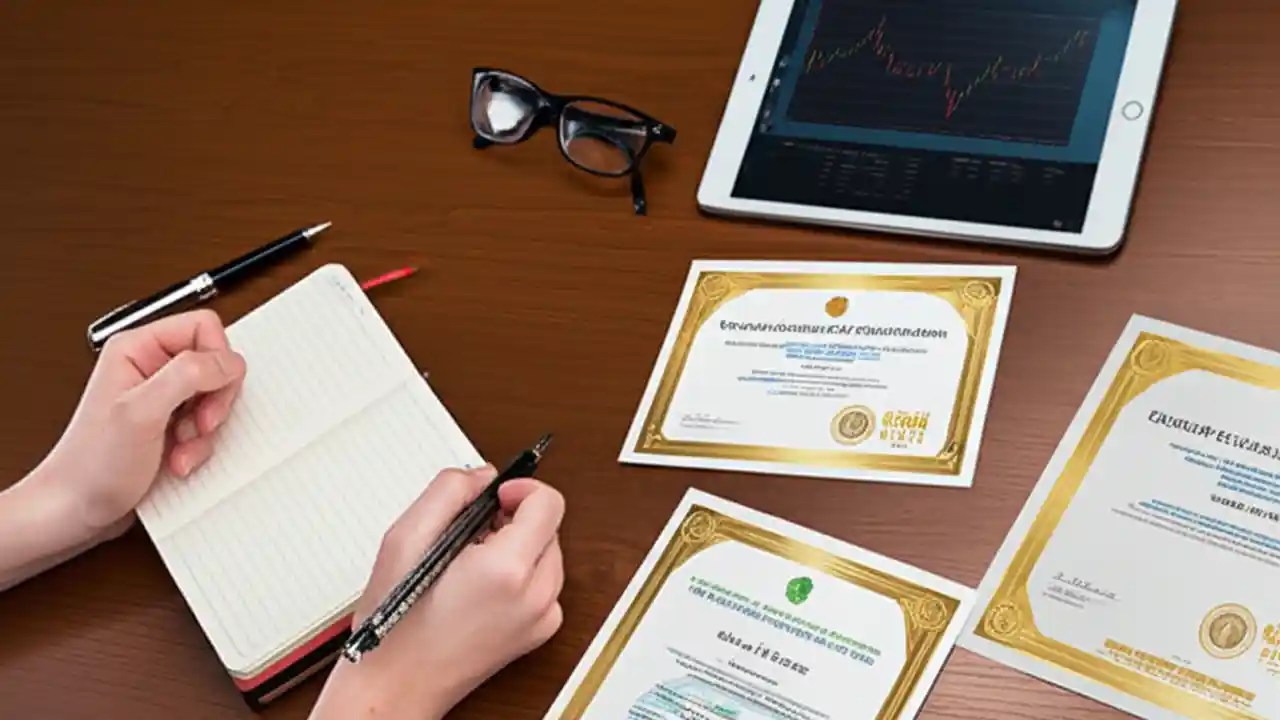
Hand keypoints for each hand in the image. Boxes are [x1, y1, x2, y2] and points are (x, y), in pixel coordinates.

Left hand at [38, 310, 245, 540]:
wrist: (77, 509)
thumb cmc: (91, 464)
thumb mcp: (141, 412)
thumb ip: (187, 376)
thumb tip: (228, 360)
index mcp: (138, 348)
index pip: (203, 327)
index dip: (218, 359)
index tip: (209, 392)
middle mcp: (150, 367)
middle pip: (215, 364)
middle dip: (214, 400)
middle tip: (198, 423)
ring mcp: (162, 397)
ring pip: (215, 397)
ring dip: (206, 430)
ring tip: (180, 446)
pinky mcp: (170, 423)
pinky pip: (208, 425)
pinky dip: (200, 446)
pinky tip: (177, 459)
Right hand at [313, 468, 564, 719]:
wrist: (397, 684)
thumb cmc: (397, 624)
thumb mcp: (406, 538)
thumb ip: (449, 490)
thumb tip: (482, 477)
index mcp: (507, 570)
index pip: (548, 503)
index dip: (522, 488)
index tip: (497, 494)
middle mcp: (535, 595)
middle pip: (549, 527)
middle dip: (513, 519)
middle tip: (470, 533)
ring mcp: (541, 618)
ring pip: (547, 554)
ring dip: (516, 546)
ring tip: (469, 562)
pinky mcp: (539, 632)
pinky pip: (543, 584)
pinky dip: (519, 575)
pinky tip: (480, 587)